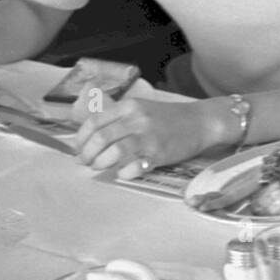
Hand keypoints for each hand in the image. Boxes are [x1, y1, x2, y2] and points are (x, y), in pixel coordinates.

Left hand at [72, 92, 215, 177]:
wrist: (201, 122)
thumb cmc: (169, 118)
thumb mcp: (142, 110)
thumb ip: (119, 120)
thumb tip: (91, 141)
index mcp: (130, 106)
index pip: (94, 122)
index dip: (81, 139)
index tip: (78, 150)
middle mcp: (137, 119)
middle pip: (100, 138)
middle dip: (87, 154)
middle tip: (86, 163)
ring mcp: (148, 136)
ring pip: (113, 151)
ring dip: (100, 164)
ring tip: (100, 168)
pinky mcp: (159, 154)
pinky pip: (134, 167)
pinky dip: (123, 173)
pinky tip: (123, 173)